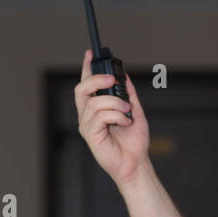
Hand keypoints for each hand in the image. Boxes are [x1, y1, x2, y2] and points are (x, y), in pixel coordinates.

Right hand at [73, 49, 149, 187]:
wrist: (136, 162)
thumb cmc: (134, 141)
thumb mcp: (135, 111)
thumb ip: (128, 94)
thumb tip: (124, 76)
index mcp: (97, 108)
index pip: (87, 84)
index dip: (86, 68)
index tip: (90, 53)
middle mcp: (88, 115)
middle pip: (81, 89)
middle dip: (96, 80)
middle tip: (111, 80)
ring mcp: (87, 125)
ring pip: (94, 103)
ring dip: (115, 103)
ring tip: (127, 112)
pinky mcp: (90, 135)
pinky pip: (100, 117)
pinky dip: (116, 116)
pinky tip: (125, 123)